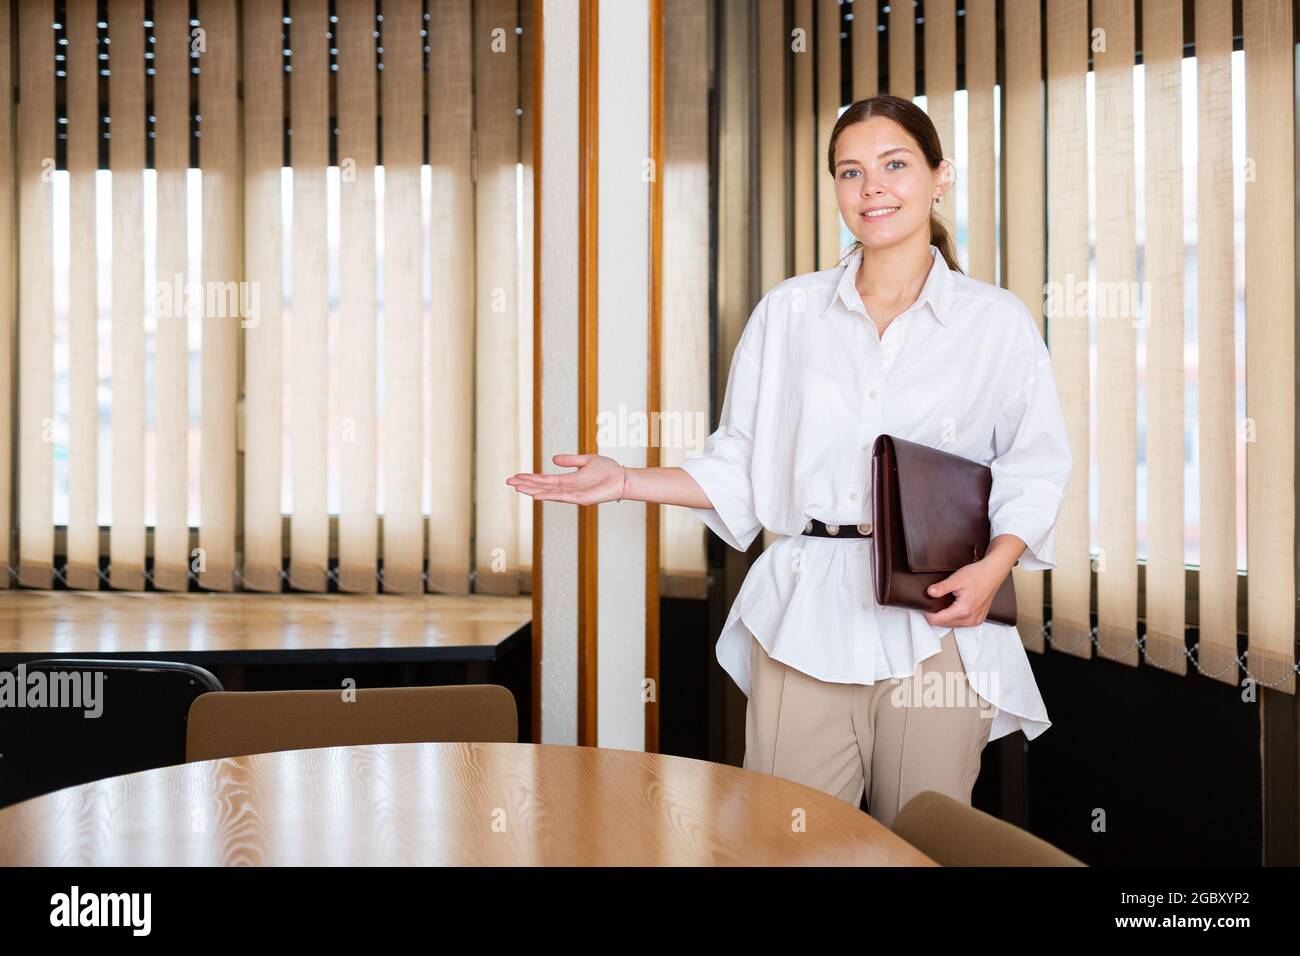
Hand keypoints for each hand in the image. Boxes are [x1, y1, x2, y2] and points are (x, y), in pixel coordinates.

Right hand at [506, 454, 626, 505]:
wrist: (623, 478)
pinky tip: (536, 495)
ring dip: (532, 490)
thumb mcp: (586, 460)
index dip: (530, 478)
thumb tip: (553, 459)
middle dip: (525, 485)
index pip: (544, 480)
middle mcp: (568, 488)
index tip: (516, 476)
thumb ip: (570, 460)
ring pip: (548, 493)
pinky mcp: (581, 498)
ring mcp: (573, 495)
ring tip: (517, 488)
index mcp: (568, 480)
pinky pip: (562, 497)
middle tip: (508, 482)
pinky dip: (548, 496)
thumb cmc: (609, 471)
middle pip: (542, 487)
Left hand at [921, 557, 1009, 627]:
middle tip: (933, 602)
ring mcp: (975, 620)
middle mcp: (970, 619)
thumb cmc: (978, 575)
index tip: (925, 605)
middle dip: (936, 615)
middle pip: (944, 624)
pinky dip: (954, 618)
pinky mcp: (978, 619)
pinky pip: (961, 623)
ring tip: (943, 604)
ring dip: (945, 617)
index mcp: (964, 610)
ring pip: (952, 625)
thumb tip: (930, 592)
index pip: (938, 620)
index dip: (928, 613)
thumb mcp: (956, 579)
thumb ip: (942, 588)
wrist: (993, 573)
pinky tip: (953, 608)